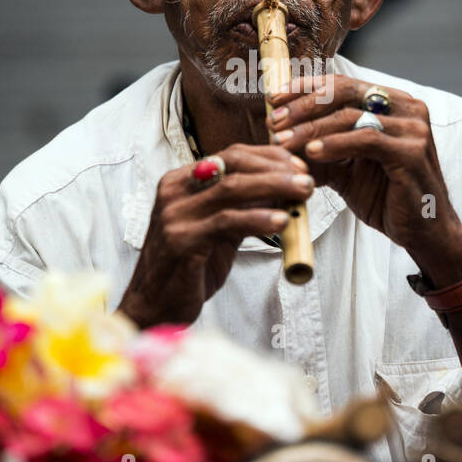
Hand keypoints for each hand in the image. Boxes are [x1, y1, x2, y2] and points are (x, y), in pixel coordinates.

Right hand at [118, 144, 313, 327]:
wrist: (155, 306)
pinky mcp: (181, 240)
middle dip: (275, 169)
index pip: (231, 155)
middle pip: (233, 165)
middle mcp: (174, 192)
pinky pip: (226, 222)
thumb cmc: (188, 268)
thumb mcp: (217, 230)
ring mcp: (175, 215)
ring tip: (303, 194)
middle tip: (306, 180)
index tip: (298, 166)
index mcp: (180, 182)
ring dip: (274, 188)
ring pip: (232, 189)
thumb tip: (283, 190)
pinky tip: (281, 222)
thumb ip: (242, 207)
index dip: (269, 158)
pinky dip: (258, 219)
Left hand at [266, 74, 461, 285]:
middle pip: (344, 92)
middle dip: (303, 106)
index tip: (275, 100)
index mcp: (393, 103)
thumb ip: (319, 148)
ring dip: (311, 128)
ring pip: (351, 116)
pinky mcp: (411, 152)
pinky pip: (365, 140)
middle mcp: (407, 108)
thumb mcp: (345, 168)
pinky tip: (311, 153)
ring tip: (283, 142)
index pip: (342, 84)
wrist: (422, 232)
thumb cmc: (386, 197)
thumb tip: (279, 136)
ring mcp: (412, 128)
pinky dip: (334, 145)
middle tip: (274, 121)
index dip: (306, 89)